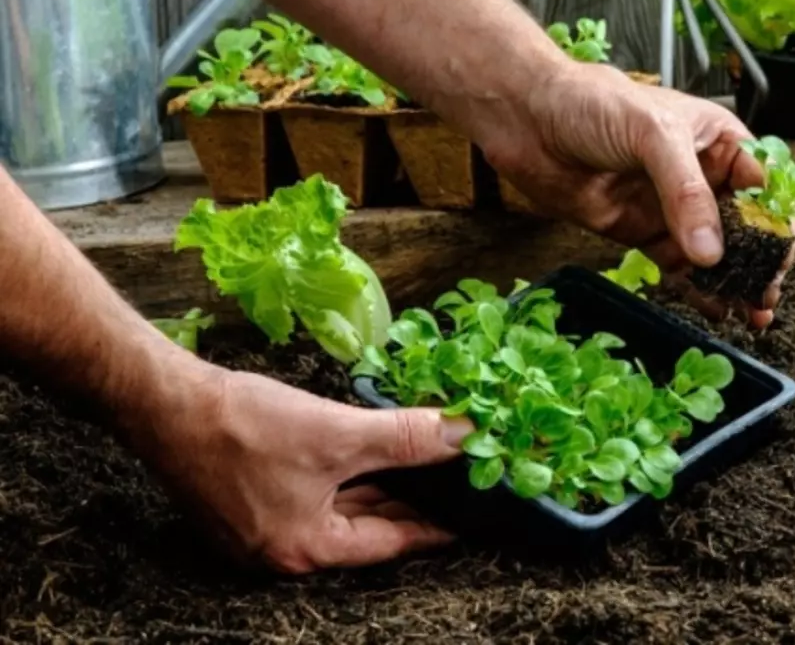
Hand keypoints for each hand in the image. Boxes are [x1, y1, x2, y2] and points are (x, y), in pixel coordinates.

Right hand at [133, 366, 471, 573]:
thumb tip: (463, 437)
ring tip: (426, 463)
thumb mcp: (338, 433)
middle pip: (365, 526)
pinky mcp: (249, 497)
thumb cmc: (242, 426)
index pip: (390, 541)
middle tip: (456, 481)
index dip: (435, 524)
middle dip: (411, 500)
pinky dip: (347, 473)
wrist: (165, 402)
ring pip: (340, 506)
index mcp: (306, 549)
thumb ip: (406, 439)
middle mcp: (283, 549)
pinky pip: (315, 491)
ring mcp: (263, 527)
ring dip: (381, 483)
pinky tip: (372, 448)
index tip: (471, 513)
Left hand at [483, 62, 789, 326]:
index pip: (761, 184)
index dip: (775, 220)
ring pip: (714, 251)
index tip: (780, 256)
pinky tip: (717, 309)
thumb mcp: (653, 134)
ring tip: (754, 312)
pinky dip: (698, 288)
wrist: (527, 118)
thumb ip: (685, 193)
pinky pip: (677, 266)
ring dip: (735, 280)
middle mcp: (699, 175)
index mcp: (716, 140)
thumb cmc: (593, 103)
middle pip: (743, 224)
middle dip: (761, 259)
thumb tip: (712, 253)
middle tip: (768, 293)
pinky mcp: (639, 231)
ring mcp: (669, 206)